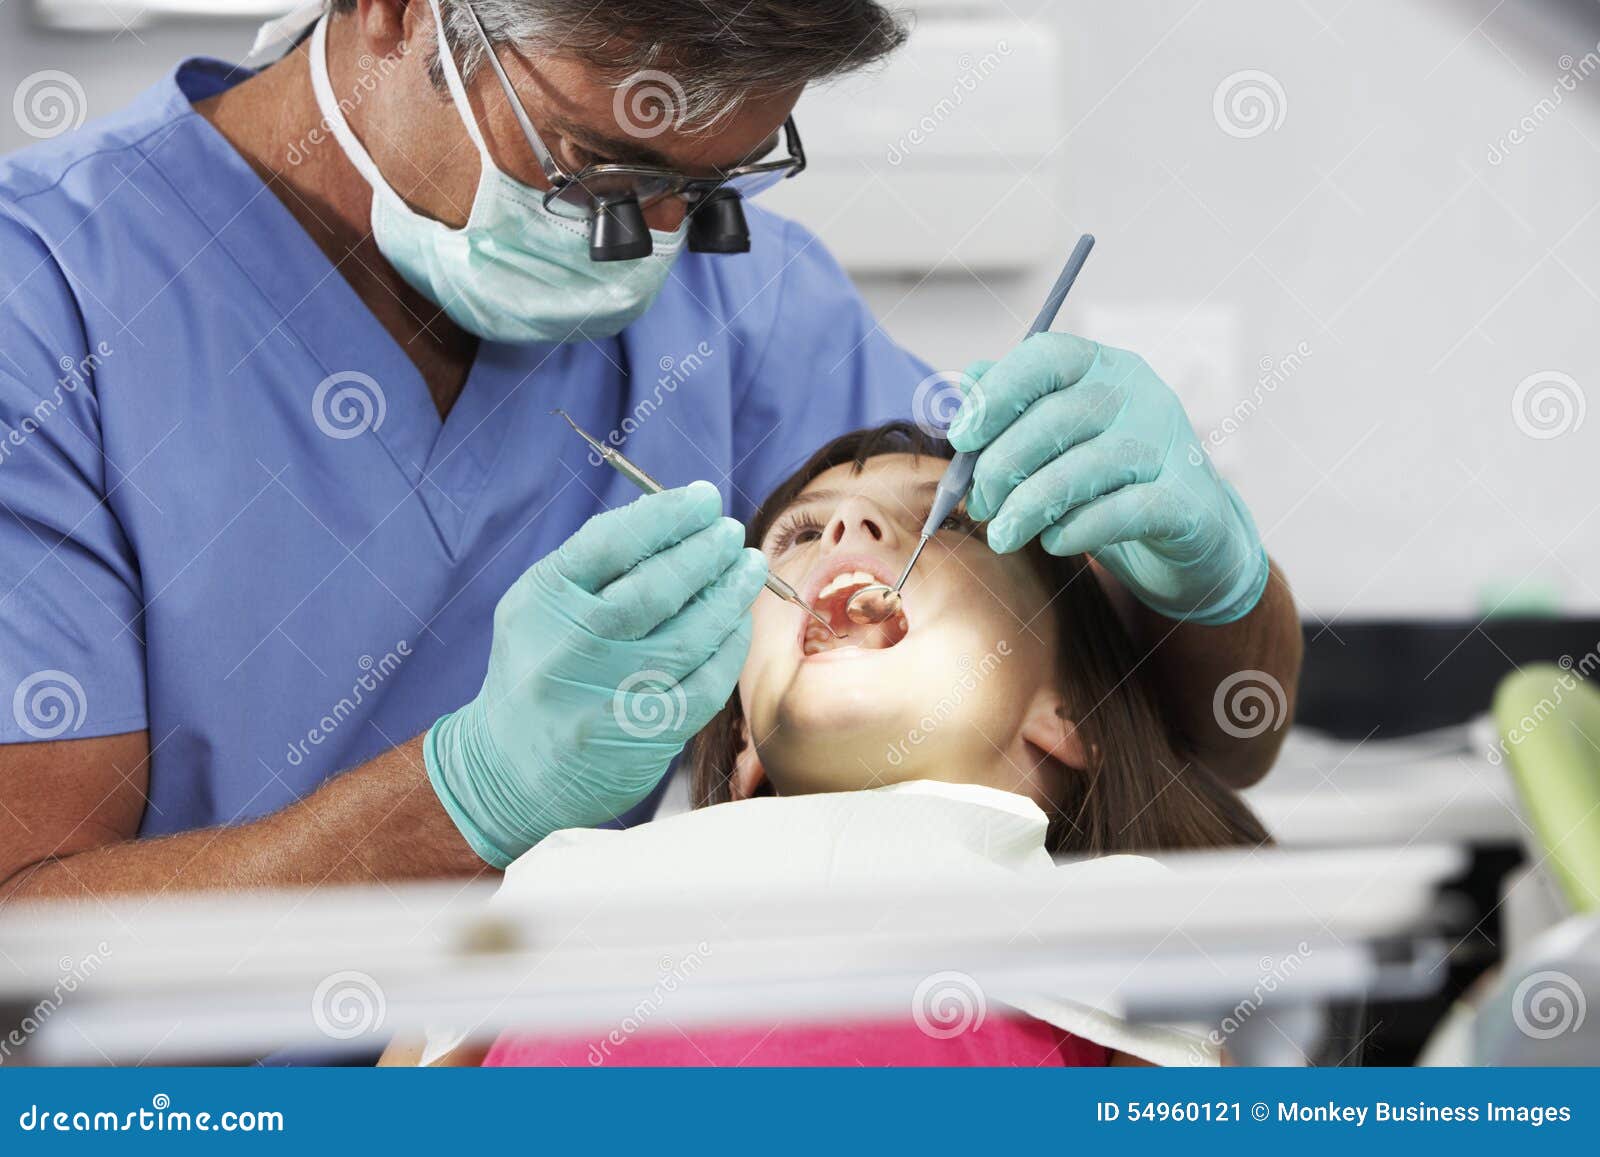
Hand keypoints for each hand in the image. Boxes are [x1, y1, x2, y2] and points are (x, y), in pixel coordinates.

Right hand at [425, 482, 766, 865]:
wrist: (510, 770)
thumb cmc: (539, 669)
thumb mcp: (542, 608)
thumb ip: (598, 567)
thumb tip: (678, 521)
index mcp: (543, 603)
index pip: (610, 543)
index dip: (665, 515)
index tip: (702, 498)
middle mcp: (571, 649)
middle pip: (655, 588)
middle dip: (704, 552)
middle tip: (730, 531)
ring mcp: (609, 697)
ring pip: (690, 636)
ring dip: (729, 596)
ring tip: (747, 568)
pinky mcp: (643, 736)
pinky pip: (705, 683)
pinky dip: (729, 648)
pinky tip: (737, 623)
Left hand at [947, 333, 1268, 625]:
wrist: (1190, 536)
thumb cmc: (1106, 482)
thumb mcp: (1057, 441)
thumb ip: (1012, 409)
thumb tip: (965, 380)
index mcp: (1104, 367)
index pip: (1046, 357)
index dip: (996, 394)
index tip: (962, 439)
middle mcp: (1141, 395)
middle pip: (1057, 418)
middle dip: (1003, 466)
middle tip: (980, 506)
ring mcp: (1169, 445)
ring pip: (1084, 468)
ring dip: (1029, 506)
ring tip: (1002, 536)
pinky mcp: (1186, 501)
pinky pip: (1121, 512)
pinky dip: (1076, 529)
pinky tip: (1052, 542)